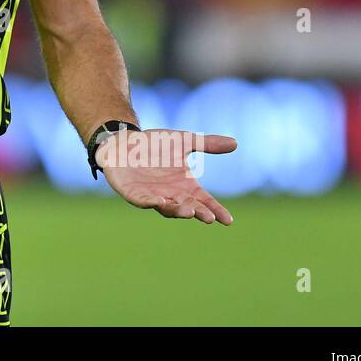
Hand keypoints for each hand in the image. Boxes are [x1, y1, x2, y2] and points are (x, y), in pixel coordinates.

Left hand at [97, 129, 236, 224]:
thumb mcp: (184, 141)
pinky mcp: (133, 193)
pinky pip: (143, 201)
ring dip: (178, 210)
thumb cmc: (156, 143)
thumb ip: (207, 144)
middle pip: (188, 207)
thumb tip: (235, 143)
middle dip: (198, 212)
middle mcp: (171, 195)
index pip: (204, 201)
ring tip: (189, 211)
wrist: (125, 140)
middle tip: (209, 217)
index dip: (216, 210)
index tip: (228, 221)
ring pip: (167, 208)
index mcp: (185, 186)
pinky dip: (151, 202)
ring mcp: (152, 196)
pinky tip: (160, 202)